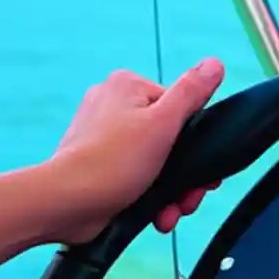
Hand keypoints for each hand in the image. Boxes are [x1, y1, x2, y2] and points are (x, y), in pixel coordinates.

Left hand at [46, 58, 225, 244]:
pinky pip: (136, 176)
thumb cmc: (112, 162)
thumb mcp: (162, 123)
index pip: (180, 108)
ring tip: (170, 213)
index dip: (196, 143)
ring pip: (156, 161)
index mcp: (127, 86)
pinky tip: (156, 215)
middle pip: (170, 139)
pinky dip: (149, 197)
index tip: (205, 175)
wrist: (64, 204)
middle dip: (184, 175)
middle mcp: (112, 105)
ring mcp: (103, 136)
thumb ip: (191, 92)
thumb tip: (214, 63)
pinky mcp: (98, 164)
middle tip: (189, 200)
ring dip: (170, 192)